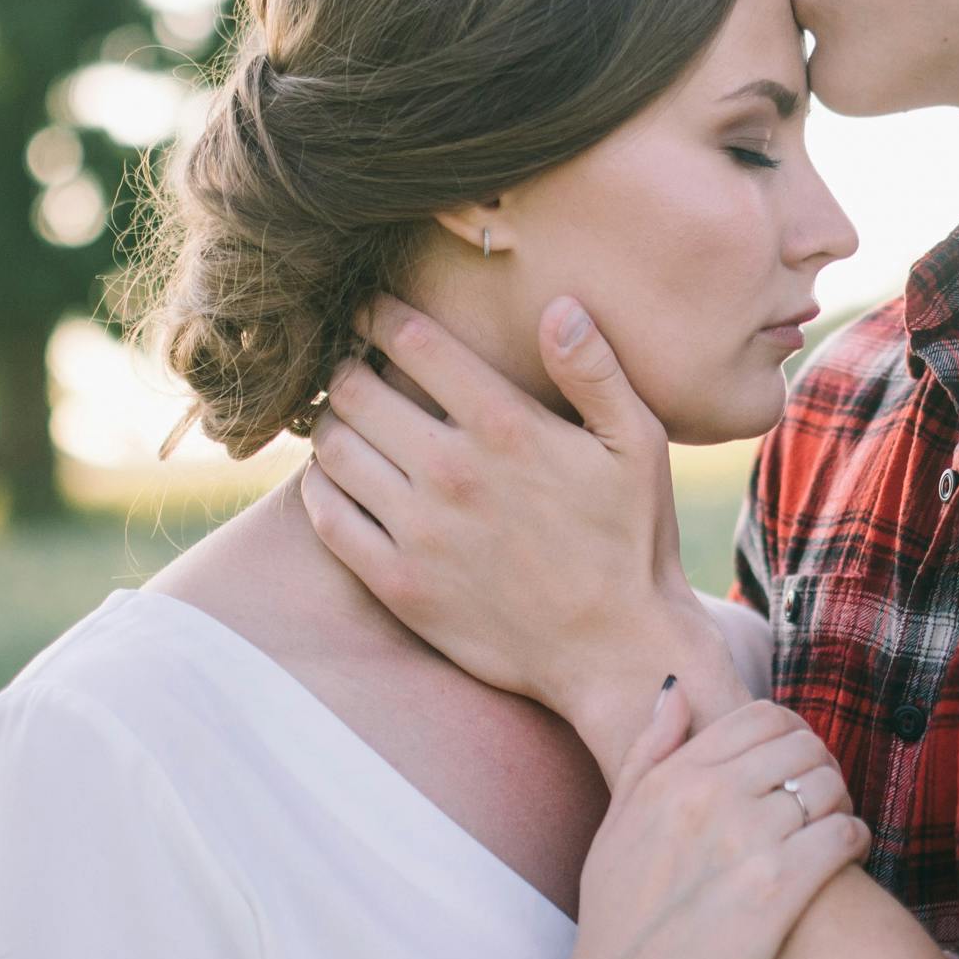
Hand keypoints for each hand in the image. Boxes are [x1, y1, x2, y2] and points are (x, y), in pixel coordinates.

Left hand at [302, 294, 703, 737]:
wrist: (616, 652)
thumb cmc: (630, 541)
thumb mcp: (637, 445)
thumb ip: (595, 371)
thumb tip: (558, 306)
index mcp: (506, 426)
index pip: (412, 342)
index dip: (379, 315)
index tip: (368, 310)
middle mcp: (452, 472)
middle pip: (356, 390)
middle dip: (347, 368)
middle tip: (353, 369)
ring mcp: (419, 532)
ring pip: (333, 450)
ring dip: (331, 424)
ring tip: (346, 421)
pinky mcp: (398, 584)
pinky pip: (328, 518)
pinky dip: (320, 487)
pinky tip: (338, 478)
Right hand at [551, 687, 862, 958]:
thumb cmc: (616, 926)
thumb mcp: (614, 827)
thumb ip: (647, 753)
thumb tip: (675, 689)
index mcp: (672, 778)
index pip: (761, 716)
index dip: (792, 736)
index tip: (794, 768)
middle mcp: (709, 797)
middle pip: (804, 746)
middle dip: (821, 768)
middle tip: (821, 803)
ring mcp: (746, 841)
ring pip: (830, 787)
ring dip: (841, 804)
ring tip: (831, 833)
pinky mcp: (780, 890)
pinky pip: (846, 835)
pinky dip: (857, 840)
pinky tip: (845, 859)